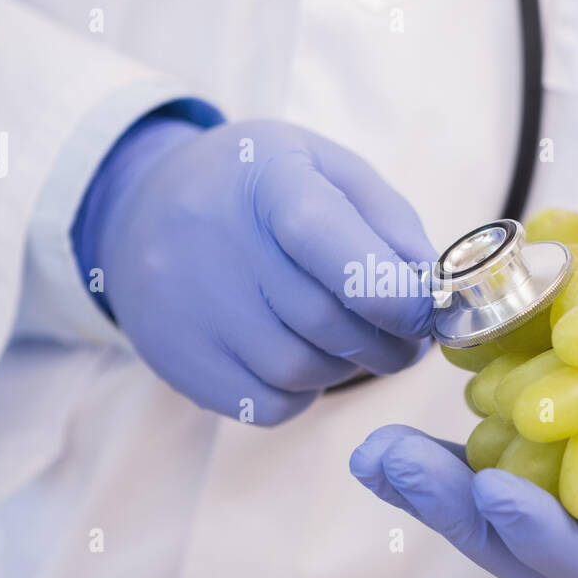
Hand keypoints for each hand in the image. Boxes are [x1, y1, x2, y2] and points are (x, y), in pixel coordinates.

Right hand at [77, 110, 435, 423]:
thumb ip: (391, 224)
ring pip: (301, 371)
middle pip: (326, 320)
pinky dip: (304, 393)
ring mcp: (188, 306)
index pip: (328, 241)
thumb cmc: (262, 191)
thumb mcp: (329, 171)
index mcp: (266, 179)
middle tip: (409, 339)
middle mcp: (215, 242)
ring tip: (350, 340)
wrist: (142, 211)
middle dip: (390, 341)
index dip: (392, 291)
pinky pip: (269, 405)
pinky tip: (300, 356)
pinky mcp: (178, 361)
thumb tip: (434, 294)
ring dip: (347, 367)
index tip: (427, 311)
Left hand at [349, 332, 577, 577]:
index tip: (493, 495)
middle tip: (388, 464)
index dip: (548, 538)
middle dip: (455, 512)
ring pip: (496, 515)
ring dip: (431, 486)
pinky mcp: (557, 462)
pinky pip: (492, 469)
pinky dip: (442, 455)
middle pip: (528, 548)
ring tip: (372, 452)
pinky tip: (391, 433)